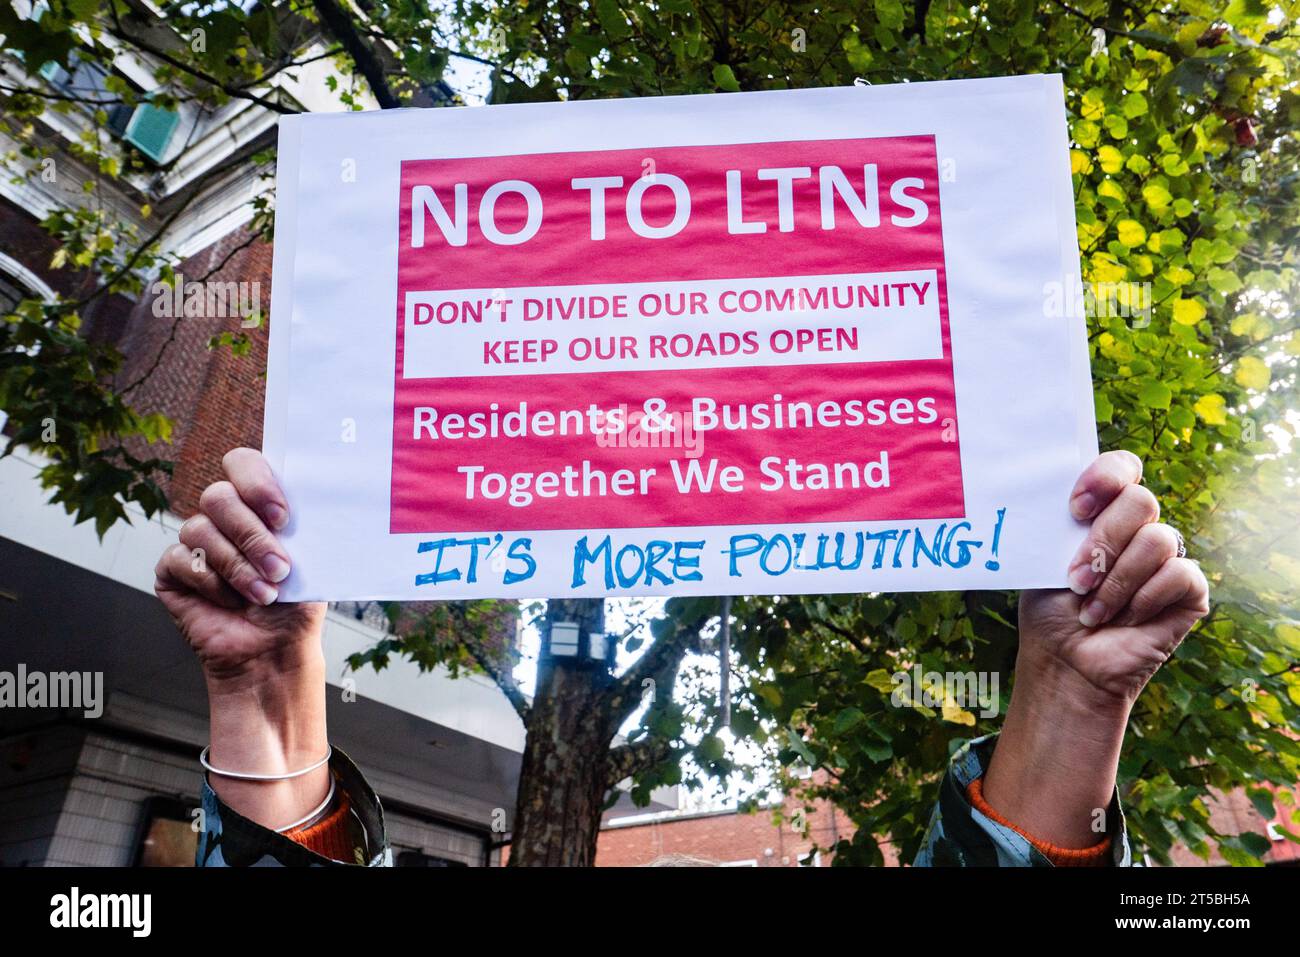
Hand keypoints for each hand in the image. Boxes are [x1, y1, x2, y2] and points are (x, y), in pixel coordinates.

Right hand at [154, 448, 328, 830]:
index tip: (282, 515)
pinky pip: (181, 559)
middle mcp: (224, 515)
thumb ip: (305, 523)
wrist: (276, 652)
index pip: (243, 462)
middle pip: (218, 495)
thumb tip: (323, 495)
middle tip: (280, 567)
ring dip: (238, 566)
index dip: (257, 481)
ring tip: (265, 594)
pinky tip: (231, 603)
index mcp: (258, 502)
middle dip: (252, 534)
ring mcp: (196, 540)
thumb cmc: (297, 603)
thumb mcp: (312, 558)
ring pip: (199, 528)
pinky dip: (211, 583)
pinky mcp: (173, 569)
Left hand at [1018, 450, 1208, 705]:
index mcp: (1102, 512)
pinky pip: (1179, 573)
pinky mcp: (1189, 590)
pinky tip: (1125, 619)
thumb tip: (1057, 493)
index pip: (1121, 468)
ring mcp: (1166, 558)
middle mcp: (1138, 529)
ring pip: (1157, 539)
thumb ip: (1060, 523)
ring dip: (1117, 581)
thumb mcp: (1044, 560)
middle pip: (1140, 501)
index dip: (1105, 477)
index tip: (1076, 509)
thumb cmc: (1050, 610)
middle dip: (1103, 543)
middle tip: (1076, 579)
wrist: (1065, 663)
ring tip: (1092, 611)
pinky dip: (1144, 599)